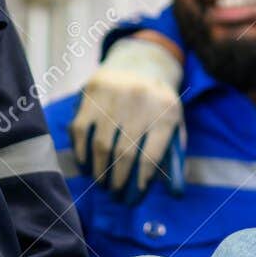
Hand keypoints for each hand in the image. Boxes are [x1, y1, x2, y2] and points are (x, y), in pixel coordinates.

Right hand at [68, 36, 186, 203]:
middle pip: (124, 153)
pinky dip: (82, 152)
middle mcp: (140, 101)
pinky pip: (81, 130)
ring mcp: (114, 95)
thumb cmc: (159, 104)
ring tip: (102, 182)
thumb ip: (174, 153)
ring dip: (99, 170)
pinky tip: (87, 164)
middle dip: (118, 180)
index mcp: (166, 111)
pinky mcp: (92, 91)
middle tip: (115, 193)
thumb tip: (174, 192)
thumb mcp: (175, 122)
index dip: (143, 179)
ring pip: (101, 145)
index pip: (151, 155)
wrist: (141, 63)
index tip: (136, 193)